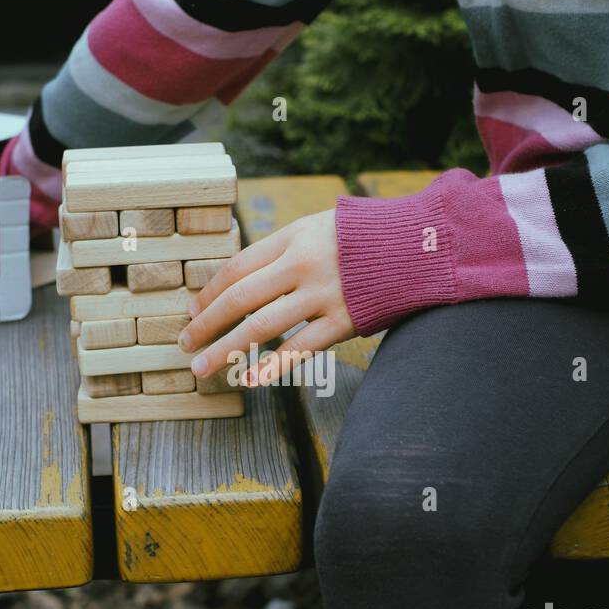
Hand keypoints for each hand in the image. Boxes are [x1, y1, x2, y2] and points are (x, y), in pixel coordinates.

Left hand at [178, 209, 354, 385]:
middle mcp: (303, 265)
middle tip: (185, 344)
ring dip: (225, 349)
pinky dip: (273, 367)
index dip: (208, 293)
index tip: (192, 312)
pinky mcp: (345, 320)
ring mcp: (323, 294)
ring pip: (261, 327)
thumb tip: (242, 280)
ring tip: (202, 368)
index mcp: (293, 238)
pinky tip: (251, 381)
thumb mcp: (320, 227)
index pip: (236, 268)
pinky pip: (301, 348)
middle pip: (239, 298)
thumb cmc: (367, 237)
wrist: (422, 243)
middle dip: (206, 324)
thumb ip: (284, 251)